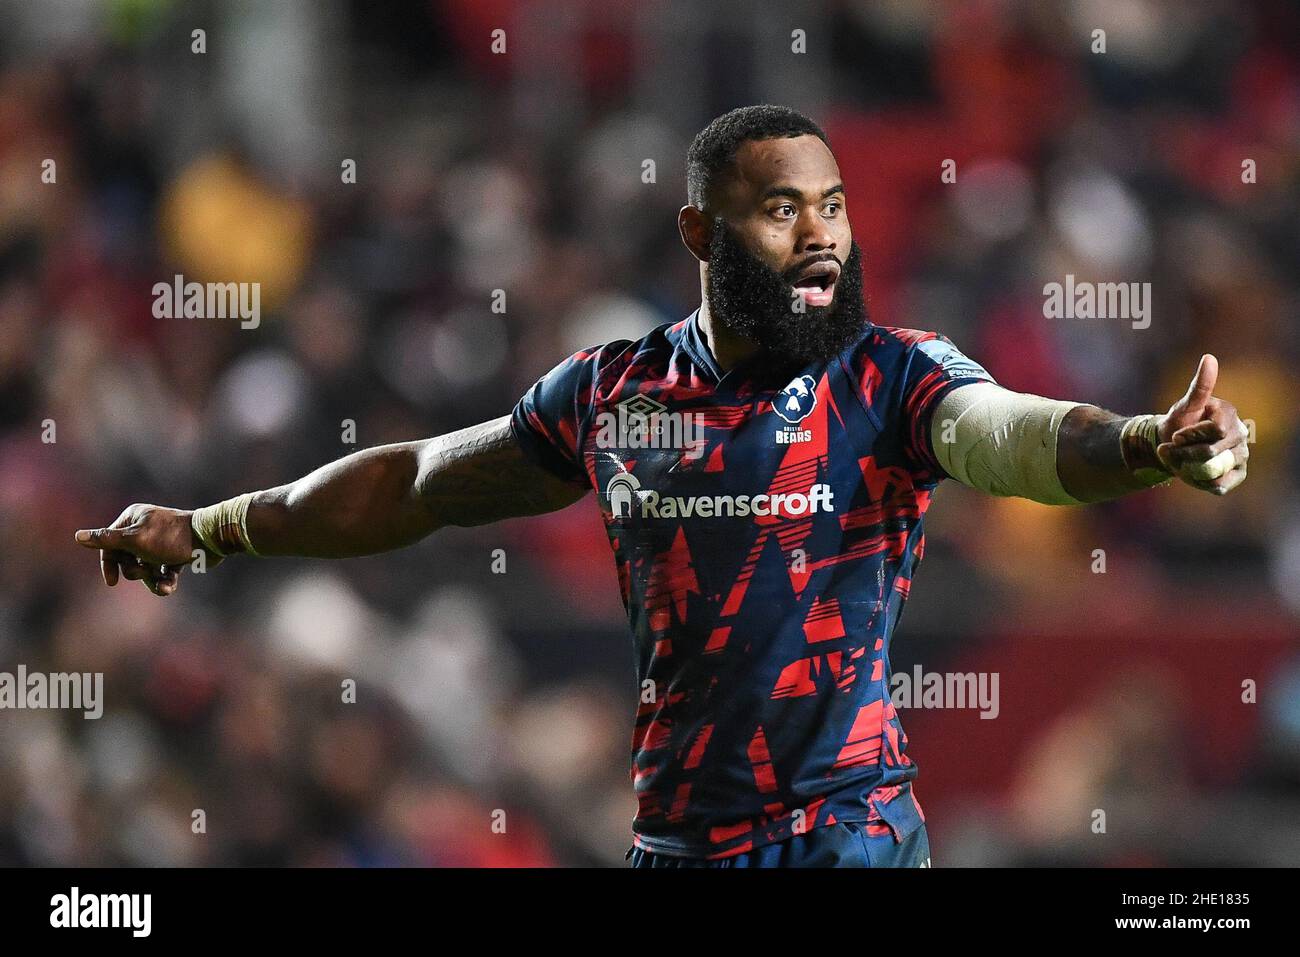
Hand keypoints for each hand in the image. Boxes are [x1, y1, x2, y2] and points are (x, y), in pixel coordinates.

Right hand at [74, 504, 215, 595]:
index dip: (109, 564)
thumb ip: (107, 540)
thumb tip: (78, 537)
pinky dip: (165, 581)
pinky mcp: (176, 554)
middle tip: (146, 571)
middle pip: (128, 558)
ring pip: (146, 568)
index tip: (113, 582)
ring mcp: (161, 542)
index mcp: (133, 519)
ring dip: (152, 580)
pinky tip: (170, 587)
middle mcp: (145, 528)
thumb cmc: (171, 537)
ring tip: (164, 585)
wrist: (210, 539)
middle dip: (136, 571)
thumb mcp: (135, 540)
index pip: (110, 543)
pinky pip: (163, 572)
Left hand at [1155, 354, 1248, 495]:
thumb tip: (1209, 358)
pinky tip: (1191, 473)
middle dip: (1185, 453)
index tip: (1176, 435)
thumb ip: (1199, 386)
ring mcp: (1240, 455)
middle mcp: (1240, 434)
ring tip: (1179, 461)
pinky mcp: (1236, 473)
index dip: (1191, 435)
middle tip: (1172, 450)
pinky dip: (1201, 482)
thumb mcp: (1185, 405)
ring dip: (1188, 468)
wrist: (1171, 447)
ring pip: (1214, 470)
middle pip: (1212, 452)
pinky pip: (1221, 484)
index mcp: (1229, 414)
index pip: (1215, 430)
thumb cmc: (1178, 422)